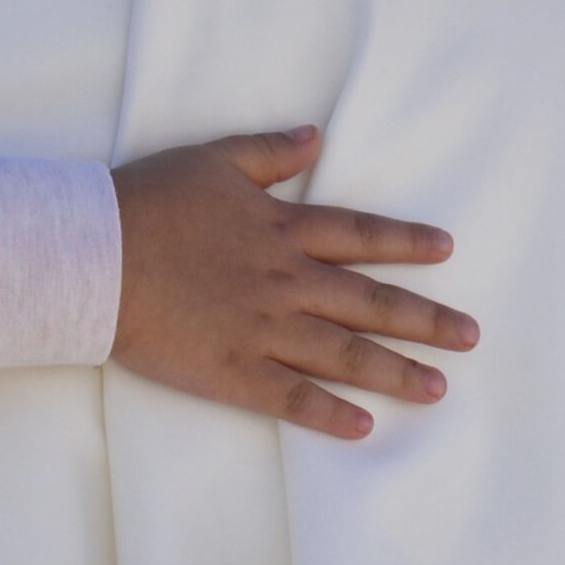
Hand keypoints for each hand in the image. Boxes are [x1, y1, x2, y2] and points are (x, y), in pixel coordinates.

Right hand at [110, 126, 476, 439]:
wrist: (95, 255)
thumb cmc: (146, 203)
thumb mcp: (210, 161)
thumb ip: (266, 152)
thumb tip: (314, 137)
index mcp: (279, 230)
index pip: (358, 235)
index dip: (404, 241)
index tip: (445, 249)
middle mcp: (285, 281)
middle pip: (369, 301)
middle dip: (425, 319)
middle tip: (470, 335)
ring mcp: (264, 330)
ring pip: (345, 354)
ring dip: (395, 371)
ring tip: (437, 387)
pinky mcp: (235, 371)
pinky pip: (293, 398)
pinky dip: (330, 414)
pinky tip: (363, 427)